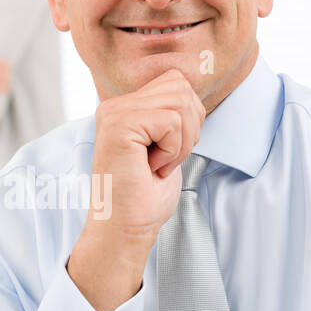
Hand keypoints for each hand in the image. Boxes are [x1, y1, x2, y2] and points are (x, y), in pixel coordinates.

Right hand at [66, 69, 205, 310]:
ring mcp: (114, 113)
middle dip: (189, 128)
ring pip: (180, 102)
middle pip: (181, 87)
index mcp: (125, 107)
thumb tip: (195, 94)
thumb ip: (175, 115)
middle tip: (165, 160)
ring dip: (181, 142)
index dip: (188, 118)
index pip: (177, 81)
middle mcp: (115, 105)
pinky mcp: (119, 125)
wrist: (125, 228)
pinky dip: (173, 151)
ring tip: (157, 165)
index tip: (167, 151)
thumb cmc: (145, 197)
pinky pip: (171, 121)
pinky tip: (152, 168)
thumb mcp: (167, 145)